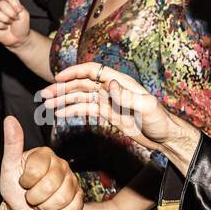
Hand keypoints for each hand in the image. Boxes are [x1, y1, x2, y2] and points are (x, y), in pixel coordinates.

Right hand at [0, 0, 30, 49]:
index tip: (18, 10)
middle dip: (10, 13)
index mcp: (10, 3)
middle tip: (14, 19)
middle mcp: (1, 7)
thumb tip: (11, 3)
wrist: (19, 38)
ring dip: (5, 20)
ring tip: (9, 24)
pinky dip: (0, 26)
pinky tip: (4, 28)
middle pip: (1, 3)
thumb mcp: (24, 14)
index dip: (14, 3)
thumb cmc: (21, 26)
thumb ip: (18, 5)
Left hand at [0, 116, 82, 209]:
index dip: (26, 182)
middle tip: (30, 197)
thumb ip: (12, 144)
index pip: (37, 169)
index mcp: (45, 154)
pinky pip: (73, 208)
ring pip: (62, 198)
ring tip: (39, 204)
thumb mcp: (9, 167)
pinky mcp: (78, 197)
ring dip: (45, 208)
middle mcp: (61, 164)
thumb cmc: (14, 187)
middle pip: (51, 185)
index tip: (22, 183)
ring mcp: (72, 181)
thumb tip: (10, 119)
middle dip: (35, 198)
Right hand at [38, 62, 197, 166]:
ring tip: (47, 105)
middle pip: (82, 84)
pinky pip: (87, 110)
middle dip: (62, 88)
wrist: (165, 138)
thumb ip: (127, 96)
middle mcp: (112, 89)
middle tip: (45, 95)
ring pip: (81, 97)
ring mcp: (109, 102)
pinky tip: (61, 114)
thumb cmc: (160, 120)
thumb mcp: (146, 107)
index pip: (93, 71)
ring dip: (64, 100)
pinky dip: (73, 111)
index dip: (75, 72)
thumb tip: (110, 85)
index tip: (59, 78)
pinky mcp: (109, 114)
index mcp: (120, 82)